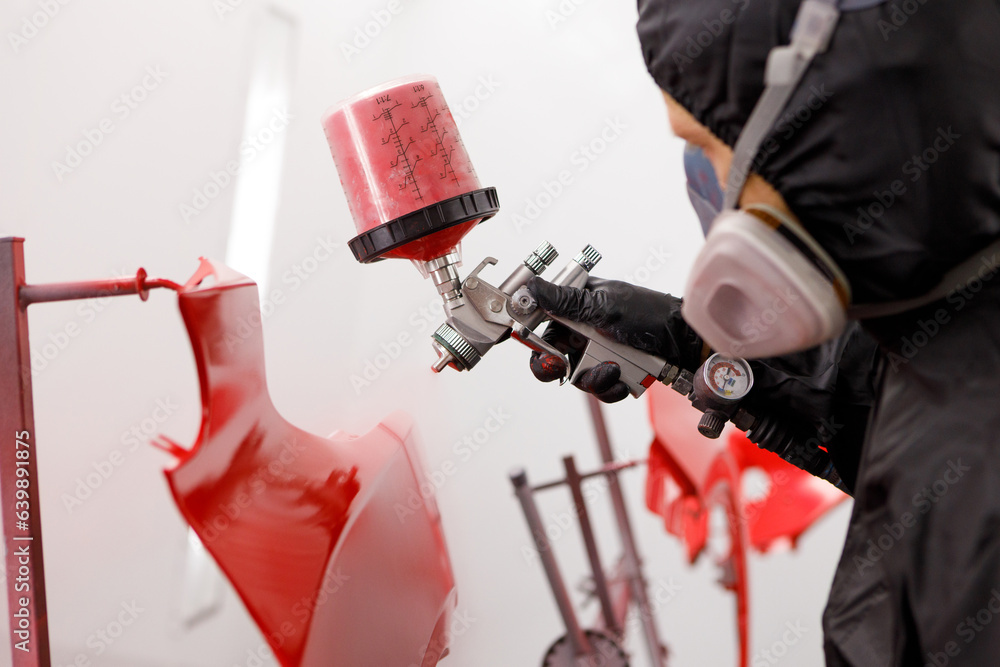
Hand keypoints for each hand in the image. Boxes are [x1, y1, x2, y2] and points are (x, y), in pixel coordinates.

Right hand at [525, 276, 705, 401]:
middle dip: (554, 366)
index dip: (531, 337)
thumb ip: (565, 301)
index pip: (541, 321)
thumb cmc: (649, 314)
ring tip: (611, 370)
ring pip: (575, 375)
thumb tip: (530, 288)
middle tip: (559, 368)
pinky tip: (621, 379)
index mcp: (577, 305)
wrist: (686, 343)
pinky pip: (597, 387)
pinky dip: (608, 387)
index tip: (533, 347)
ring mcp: (597, 351)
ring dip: (591, 377)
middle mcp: (583, 329)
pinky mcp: (611, 371)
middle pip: (551, 354)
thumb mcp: (604, 306)